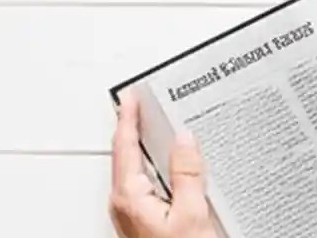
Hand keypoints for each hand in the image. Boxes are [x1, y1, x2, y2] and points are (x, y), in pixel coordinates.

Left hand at [110, 92, 218, 237]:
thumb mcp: (191, 213)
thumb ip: (187, 173)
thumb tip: (184, 139)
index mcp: (130, 196)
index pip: (125, 146)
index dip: (128, 117)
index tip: (130, 95)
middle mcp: (125, 203)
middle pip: (127, 155)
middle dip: (136, 128)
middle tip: (143, 104)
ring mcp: (134, 213)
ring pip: (138, 169)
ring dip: (148, 147)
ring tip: (158, 126)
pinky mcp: (145, 220)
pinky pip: (149, 183)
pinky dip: (158, 166)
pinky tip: (171, 162)